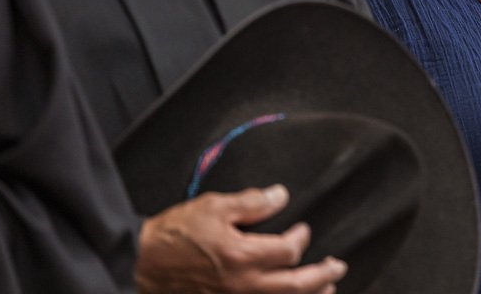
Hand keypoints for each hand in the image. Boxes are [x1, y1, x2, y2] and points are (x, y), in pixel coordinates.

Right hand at [136, 184, 346, 293]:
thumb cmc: (177, 233)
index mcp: (242, 256)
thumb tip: (281, 196)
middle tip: (338, 267)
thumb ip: (251, 202)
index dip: (301, 239)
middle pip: (295, 286)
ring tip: (327, 290)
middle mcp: (243, 284)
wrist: (142, 262)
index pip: (288, 252)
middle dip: (322, 276)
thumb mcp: (215, 206)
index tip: (302, 230)